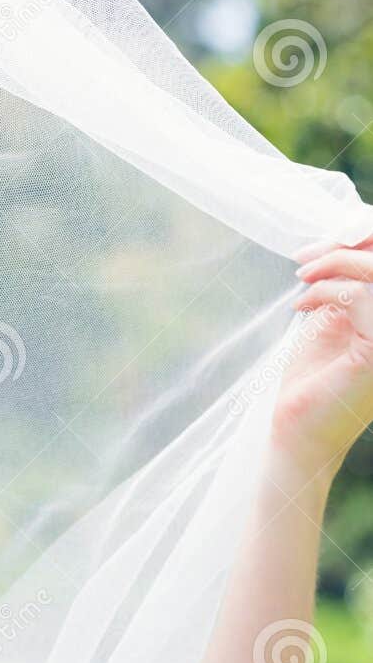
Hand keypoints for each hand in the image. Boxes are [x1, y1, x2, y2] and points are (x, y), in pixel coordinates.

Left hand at [276, 226, 372, 485]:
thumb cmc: (316, 378)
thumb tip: (353, 232)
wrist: (296, 429)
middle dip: (347, 245)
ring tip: (301, 277)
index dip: (368, 237)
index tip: (330, 239)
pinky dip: (326, 290)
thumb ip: (352, 280)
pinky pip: (361, 296)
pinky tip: (302, 307)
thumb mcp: (337, 315)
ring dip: (333, 264)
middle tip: (305, 256)